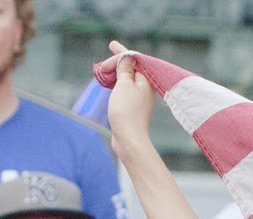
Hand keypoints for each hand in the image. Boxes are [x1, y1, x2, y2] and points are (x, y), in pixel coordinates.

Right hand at [100, 41, 155, 162]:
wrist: (129, 138)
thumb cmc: (126, 111)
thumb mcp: (124, 84)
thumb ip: (125, 69)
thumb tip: (128, 58)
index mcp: (147, 80)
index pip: (135, 59)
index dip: (122, 53)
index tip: (111, 45)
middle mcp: (146, 88)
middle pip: (133, 68)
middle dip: (120, 60)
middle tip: (109, 50)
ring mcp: (140, 98)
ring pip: (129, 78)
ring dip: (118, 71)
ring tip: (106, 68)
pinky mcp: (134, 107)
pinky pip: (126, 89)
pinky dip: (118, 82)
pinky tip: (112, 82)